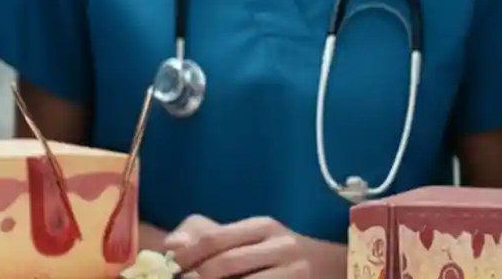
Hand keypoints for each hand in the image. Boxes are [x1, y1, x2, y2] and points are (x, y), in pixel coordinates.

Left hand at [162, 215, 343, 278]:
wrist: (333, 268)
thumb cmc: (280, 251)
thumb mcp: (251, 236)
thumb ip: (210, 235)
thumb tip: (171, 245)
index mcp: (263, 226)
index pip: (216, 238)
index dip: (187, 255)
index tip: (169, 267)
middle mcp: (280, 245)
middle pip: (224, 265)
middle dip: (195, 278)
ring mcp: (292, 272)